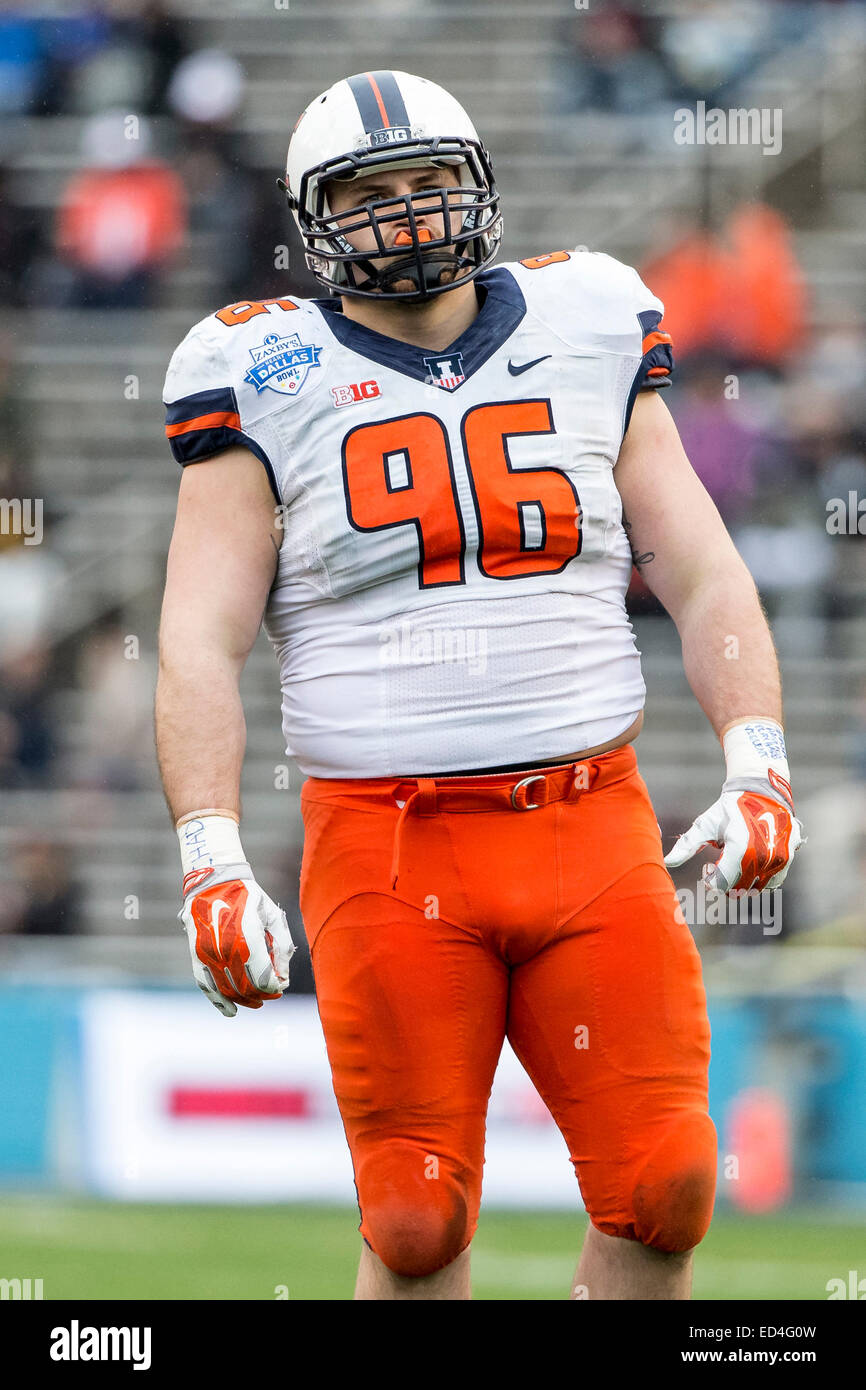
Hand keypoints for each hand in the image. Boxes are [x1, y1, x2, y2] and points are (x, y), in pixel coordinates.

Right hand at [179, 868, 295, 1016]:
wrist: (213, 881)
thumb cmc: (248, 897)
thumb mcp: (272, 915)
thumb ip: (282, 946)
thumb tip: (283, 978)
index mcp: (247, 934)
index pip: (262, 975)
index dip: (273, 987)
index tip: (280, 986)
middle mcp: (225, 946)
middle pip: (245, 986)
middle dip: (261, 995)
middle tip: (272, 995)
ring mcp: (207, 952)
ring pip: (226, 989)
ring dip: (243, 1000)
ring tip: (256, 1003)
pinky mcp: (196, 955)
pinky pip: (205, 985)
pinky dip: (217, 1001)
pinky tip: (230, 1011)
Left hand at [664, 779, 804, 892]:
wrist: (761, 790)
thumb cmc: (728, 808)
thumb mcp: (705, 824)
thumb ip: (687, 845)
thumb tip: (667, 862)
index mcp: (741, 849)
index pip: (723, 885)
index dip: (711, 881)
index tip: (708, 867)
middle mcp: (763, 857)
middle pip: (740, 889)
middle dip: (726, 882)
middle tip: (721, 864)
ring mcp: (779, 857)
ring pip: (758, 888)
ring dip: (745, 882)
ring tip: (737, 863)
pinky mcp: (790, 855)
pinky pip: (774, 880)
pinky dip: (762, 878)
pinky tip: (752, 863)